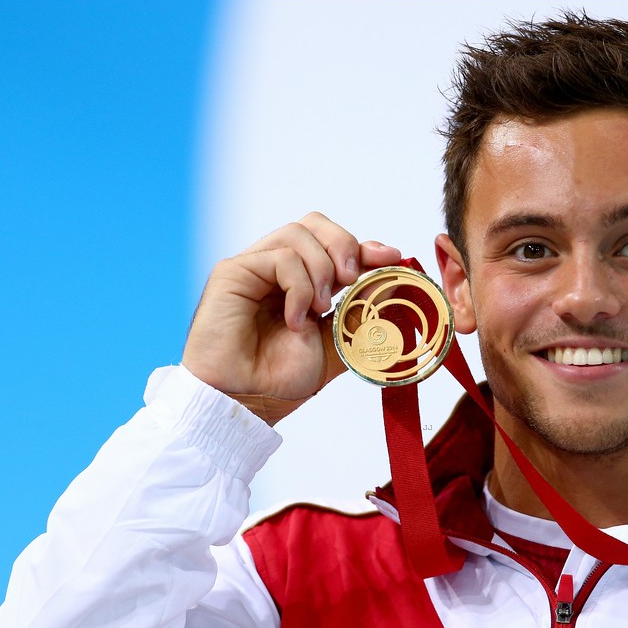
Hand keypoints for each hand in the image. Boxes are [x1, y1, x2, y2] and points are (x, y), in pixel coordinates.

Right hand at [183, 212, 401, 423]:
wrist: (243, 402)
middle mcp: (276, 271)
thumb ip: (361, 315)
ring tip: (319, 309)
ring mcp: (254, 269)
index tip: (392, 257)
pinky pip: (280, 257)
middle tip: (352, 279)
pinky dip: (298, 286)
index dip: (363, 246)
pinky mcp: (234, 273)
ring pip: (298, 234)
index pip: (333, 247)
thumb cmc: (278, 380)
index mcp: (301, 284)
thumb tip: (394, 283)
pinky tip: (294, 319)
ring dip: (321, 269)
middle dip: (343, 244)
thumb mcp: (336, 346)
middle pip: (314, 225)